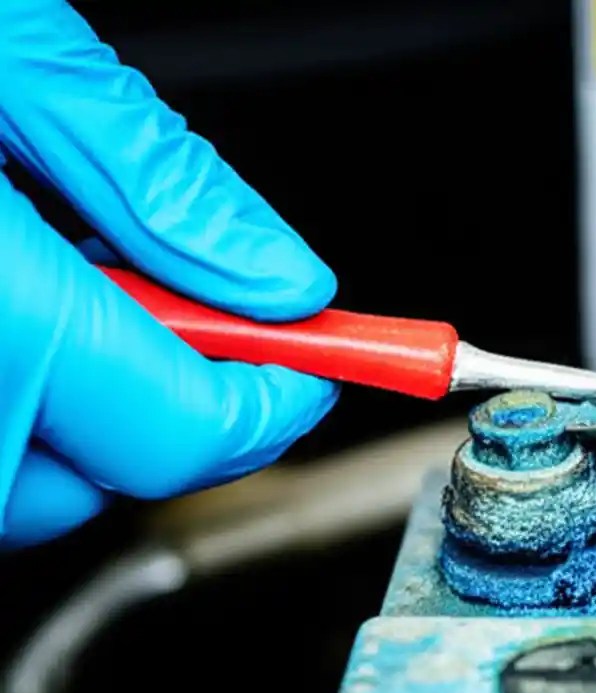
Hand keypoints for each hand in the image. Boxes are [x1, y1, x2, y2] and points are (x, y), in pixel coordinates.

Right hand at [0, 1, 338, 546]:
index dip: (272, 401)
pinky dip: (4, 404)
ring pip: (17, 485)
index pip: (180, 432)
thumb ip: (157, 185)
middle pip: (100, 479)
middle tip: (186, 317)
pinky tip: (3, 314)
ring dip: (76, 413)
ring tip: (60, 291)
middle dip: (168, 409)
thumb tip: (281, 280)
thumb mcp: (12, 55)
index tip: (316, 360)